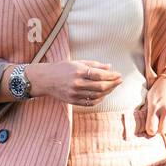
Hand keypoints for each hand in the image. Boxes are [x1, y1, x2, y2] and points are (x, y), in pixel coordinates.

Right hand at [0, 60, 121, 105]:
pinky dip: (99, 99)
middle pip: (100, 86)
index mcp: (78, 71)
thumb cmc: (62, 68)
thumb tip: (109, 67)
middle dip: (112, 84)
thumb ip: (94, 65)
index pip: (100, 75)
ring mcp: (74, 93)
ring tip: (112, 87)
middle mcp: (77, 83)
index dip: (112, 76)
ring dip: (107, 92)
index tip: (118, 74)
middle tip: (119, 81)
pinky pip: (89, 102)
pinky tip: (103, 95)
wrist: (46, 79)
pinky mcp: (72, 101)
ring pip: (97, 96)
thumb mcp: (77, 62)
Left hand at [143, 67, 165, 135]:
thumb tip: (146, 126)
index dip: (151, 131)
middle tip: (161, 124)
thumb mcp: (151, 95)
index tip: (152, 129)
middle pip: (163, 130)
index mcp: (154, 105)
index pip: (151, 128)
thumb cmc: (161, 87)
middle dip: (161, 129)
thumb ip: (149, 110)